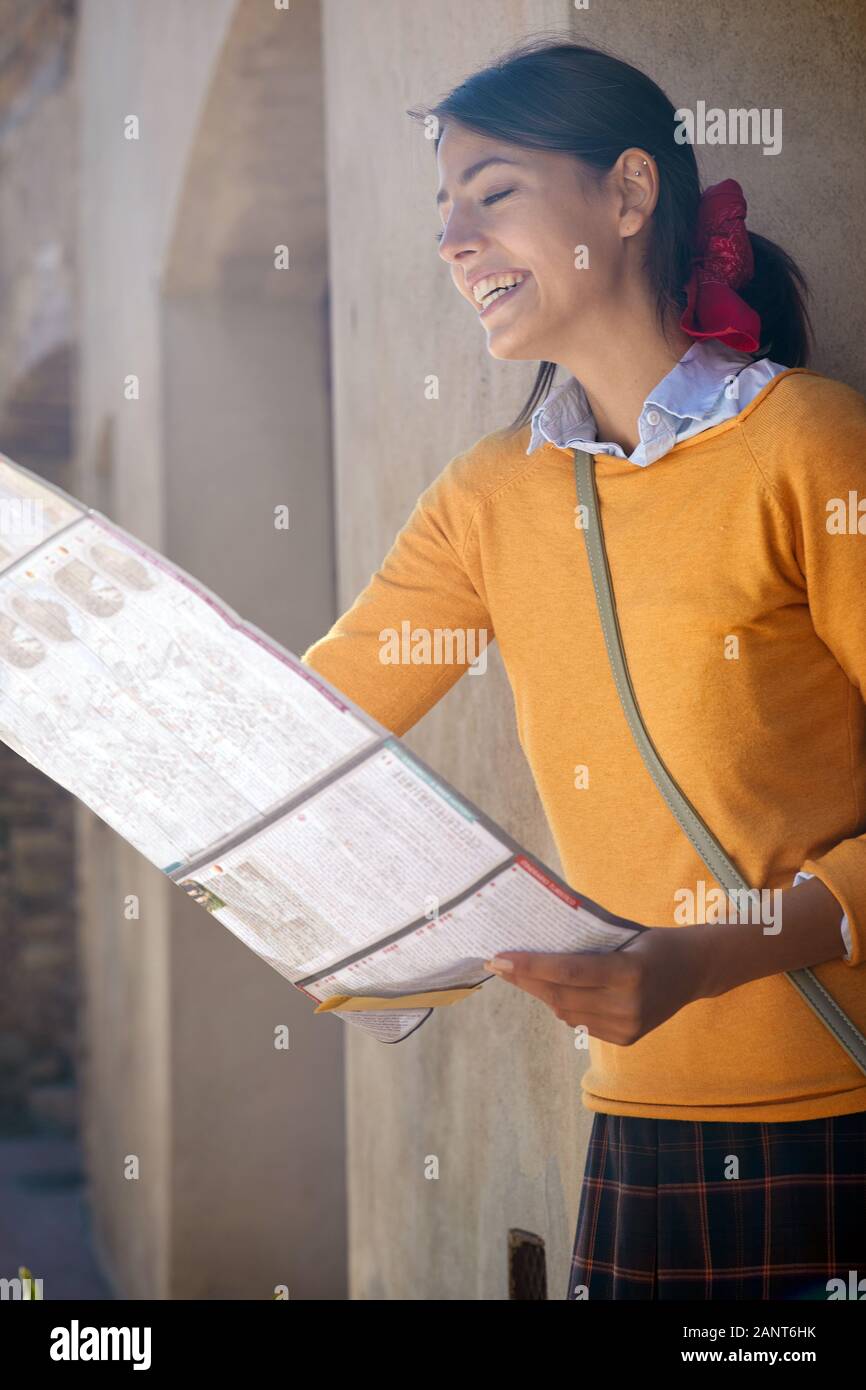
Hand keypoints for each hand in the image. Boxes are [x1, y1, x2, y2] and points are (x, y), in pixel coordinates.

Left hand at [483, 925, 711, 1044]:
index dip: (530, 966)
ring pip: (566, 1012)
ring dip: (540, 993)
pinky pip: (581, 1022)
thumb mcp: (624, 935)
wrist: (696, 970)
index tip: (500, 958)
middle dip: (525, 980)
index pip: (568, 972)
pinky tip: (553, 991)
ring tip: (519, 975)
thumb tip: (536, 945)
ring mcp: (627, 1027)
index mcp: (629, 973)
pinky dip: (563, 1005)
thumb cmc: (655, 942)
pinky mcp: (625, 1039)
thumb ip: (587, 945)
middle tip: (498, 964)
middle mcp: (628, 1005)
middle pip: (561, 995)